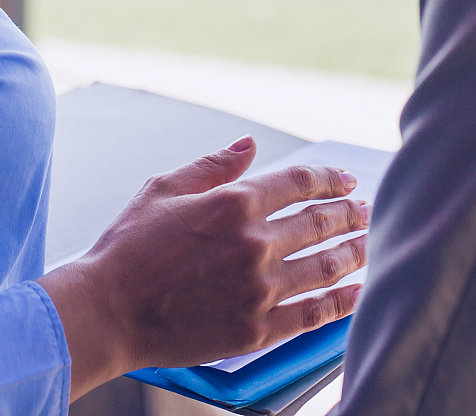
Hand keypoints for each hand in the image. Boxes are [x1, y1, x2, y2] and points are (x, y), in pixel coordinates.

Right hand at [38, 137, 369, 399]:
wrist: (107, 312)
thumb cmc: (127, 249)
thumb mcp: (163, 190)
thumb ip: (212, 165)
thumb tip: (250, 145)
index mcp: (233, 204)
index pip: (298, 183)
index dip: (328, 179)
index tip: (344, 181)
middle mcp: (253, 244)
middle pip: (319, 223)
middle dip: (349, 214)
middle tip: (365, 211)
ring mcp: (259, 289)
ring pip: (324, 267)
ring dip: (354, 253)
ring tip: (368, 246)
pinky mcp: (256, 330)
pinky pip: (312, 315)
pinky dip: (341, 304)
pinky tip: (356, 295)